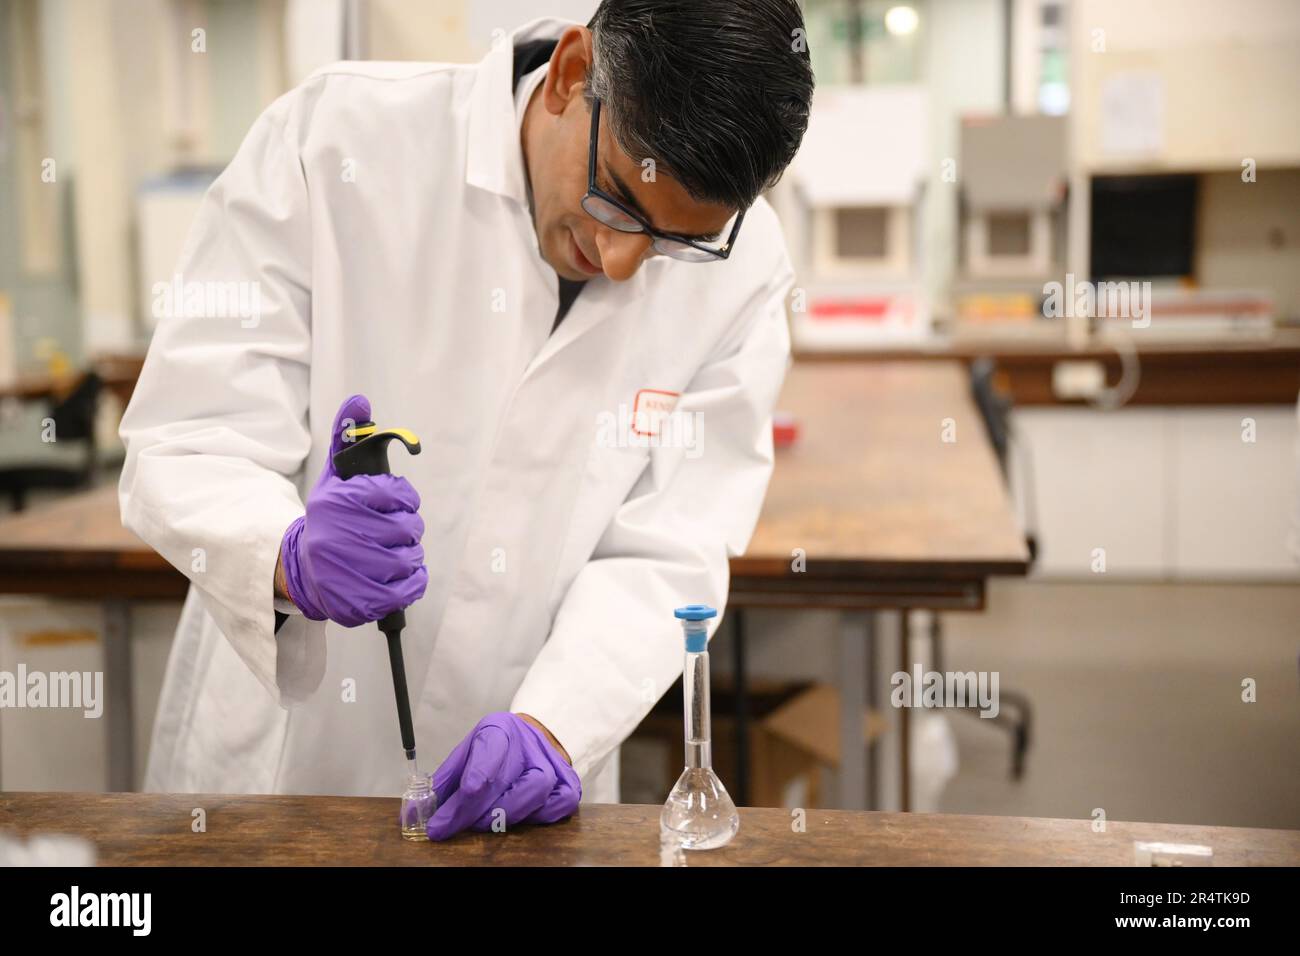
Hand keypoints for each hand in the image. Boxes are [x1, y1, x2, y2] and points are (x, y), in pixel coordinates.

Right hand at [279, 394, 427, 626]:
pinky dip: (413, 582)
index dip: (403, 499)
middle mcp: (340, 535)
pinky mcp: (361, 601)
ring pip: (412, 558)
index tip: (393, 504)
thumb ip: (346, 437)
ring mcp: (350, 571)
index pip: (398, 494)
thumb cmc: (329, 519)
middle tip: (392, 532)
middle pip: (409, 528)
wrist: (303, 570)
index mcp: (337, 501)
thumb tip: (360, 400)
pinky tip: (397, 576)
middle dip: (407, 530)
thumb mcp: (333, 477)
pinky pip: (411, 588)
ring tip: (389, 554)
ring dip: (409, 556)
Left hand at [427, 712, 580, 840]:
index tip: (452, 803)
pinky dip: (535, 818)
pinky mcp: (569, 784)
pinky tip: (516, 816)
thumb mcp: (469, 751)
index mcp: (502, 730)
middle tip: (447, 827)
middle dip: (471, 810)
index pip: (488, 751)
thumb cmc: (497, 749)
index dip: (473, 777)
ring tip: (482, 822)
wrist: (537, 739)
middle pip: (505, 779)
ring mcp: (553, 765)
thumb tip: (417, 812)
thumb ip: (446, 779)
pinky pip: (555, 808)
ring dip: (503, 814)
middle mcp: (530, 745)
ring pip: (534, 793)